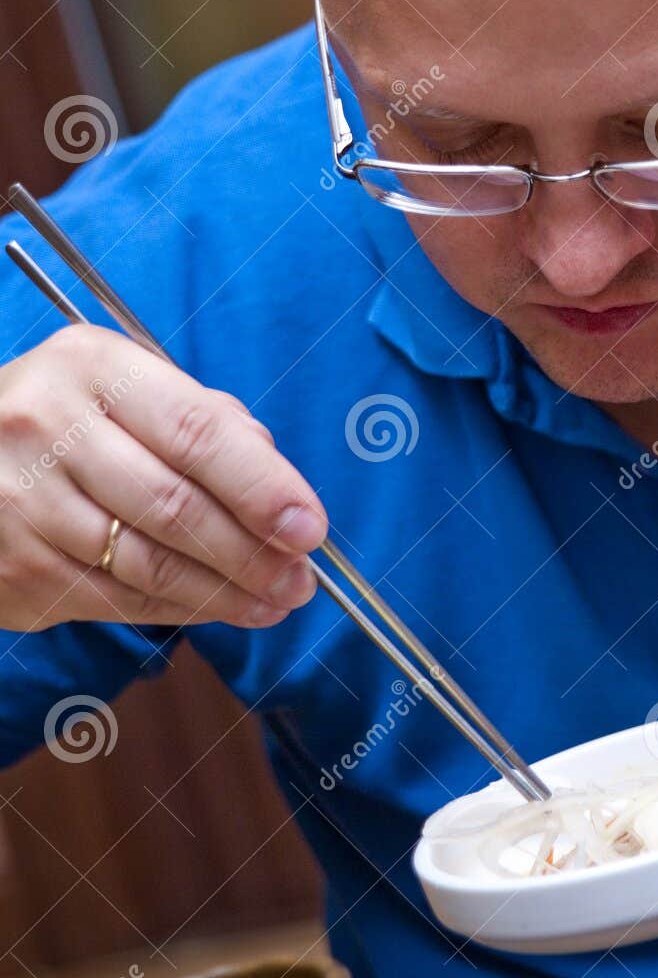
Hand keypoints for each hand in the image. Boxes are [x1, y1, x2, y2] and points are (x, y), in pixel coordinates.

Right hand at [0, 324, 327, 631]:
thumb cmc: (71, 418)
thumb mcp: (128, 386)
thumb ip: (204, 420)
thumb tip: (278, 484)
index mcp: (92, 366)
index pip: (195, 432)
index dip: (261, 486)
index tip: (309, 527)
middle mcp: (48, 427)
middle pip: (173, 505)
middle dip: (252, 552)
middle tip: (301, 579)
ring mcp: (22, 501)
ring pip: (147, 563)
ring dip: (225, 593)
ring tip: (275, 600)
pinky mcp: (13, 567)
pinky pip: (114, 599)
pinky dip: (178, 610)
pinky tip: (219, 609)